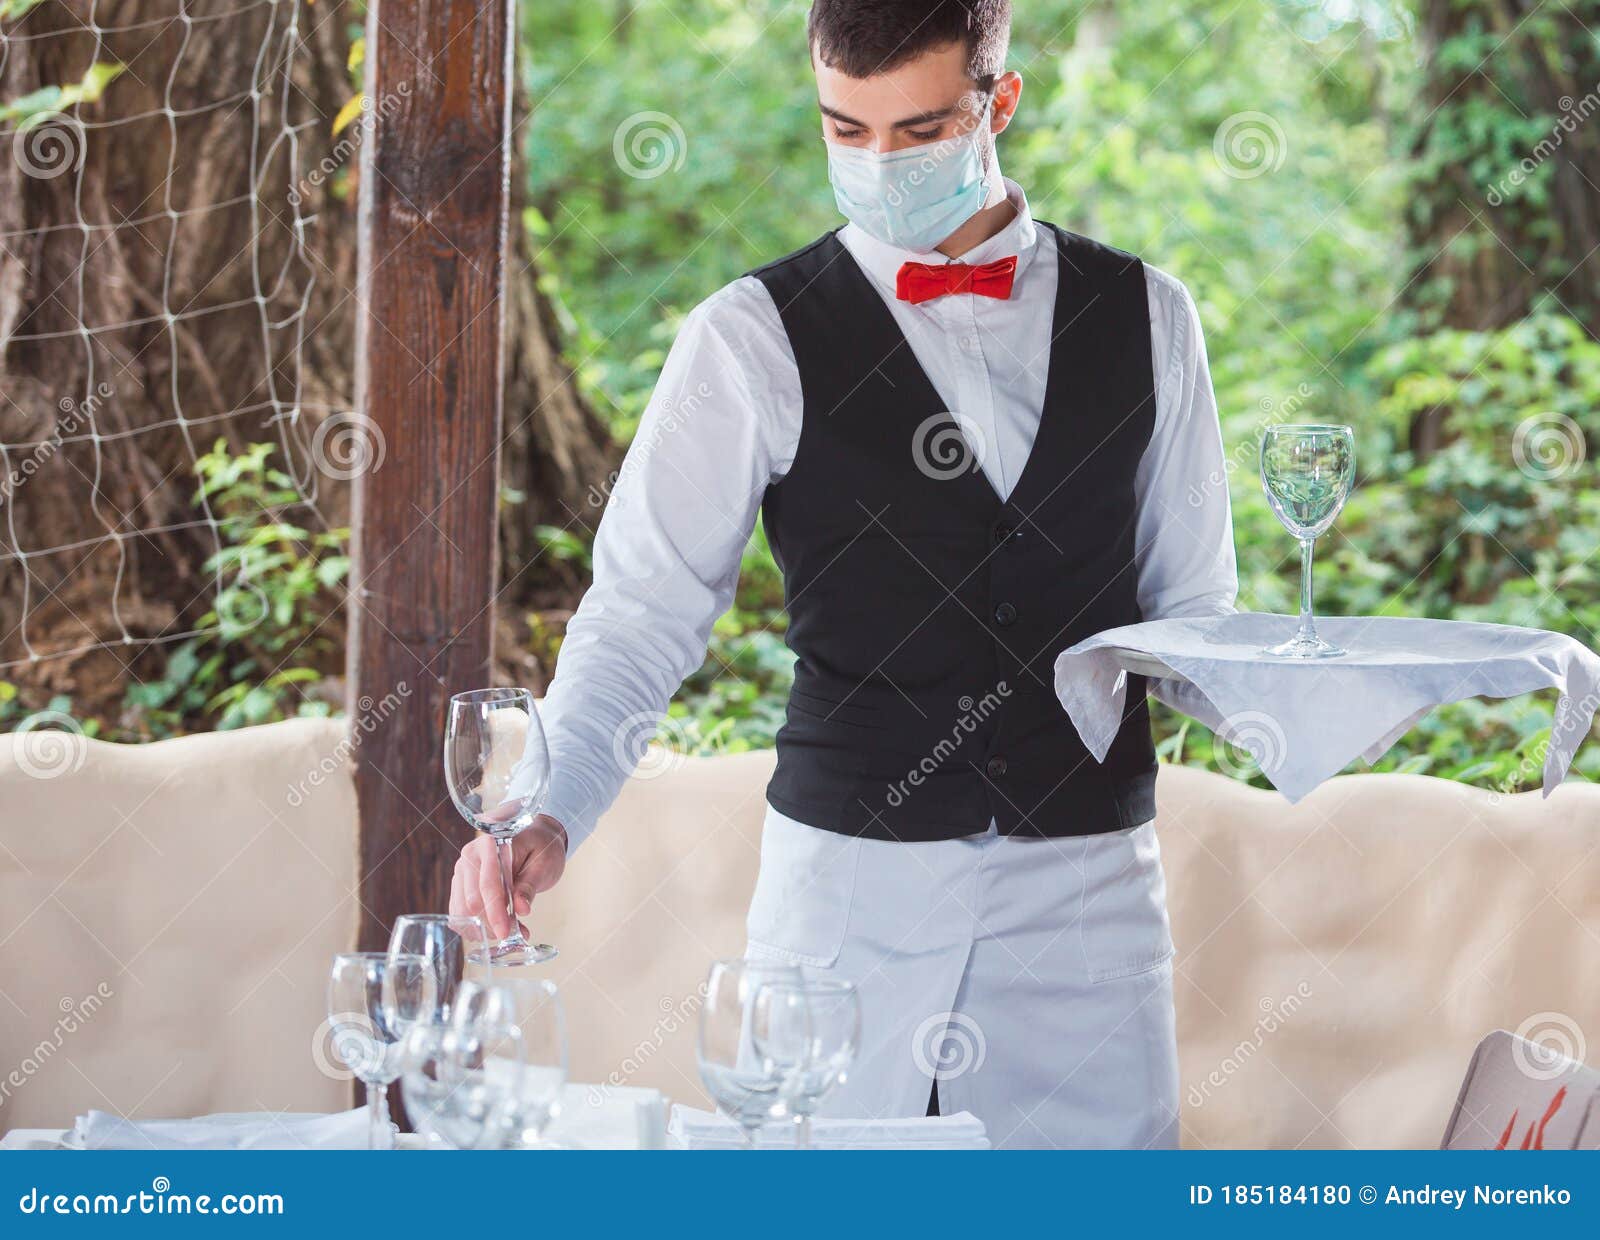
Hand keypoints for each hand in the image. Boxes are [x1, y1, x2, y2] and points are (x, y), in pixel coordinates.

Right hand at [449, 814, 567, 940]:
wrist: (532, 839)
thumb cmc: (540, 847)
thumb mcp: (544, 864)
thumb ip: (529, 886)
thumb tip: (520, 910)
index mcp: (489, 845)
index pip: (488, 884)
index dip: (496, 911)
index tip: (505, 932)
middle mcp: (470, 857)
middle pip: (471, 901)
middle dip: (490, 923)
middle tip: (512, 933)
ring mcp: (461, 871)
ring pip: (462, 911)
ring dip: (483, 928)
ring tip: (508, 930)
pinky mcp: (460, 885)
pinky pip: (459, 913)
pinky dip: (475, 926)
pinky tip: (494, 928)